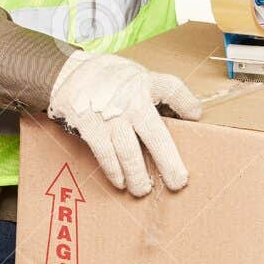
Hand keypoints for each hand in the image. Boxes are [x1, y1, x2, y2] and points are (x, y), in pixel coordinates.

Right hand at [47, 52, 201, 195]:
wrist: (67, 73)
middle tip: (178, 183)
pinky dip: (114, 171)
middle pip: (156, 135)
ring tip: (144, 190)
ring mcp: (110, 115)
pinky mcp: (90, 126)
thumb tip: (189, 113)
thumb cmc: (108, 78)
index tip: (196, 116)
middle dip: (168, 163)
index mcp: (144, 82)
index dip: (186, 102)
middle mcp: (130, 100)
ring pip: (129, 152)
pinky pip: (105, 154)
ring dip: (138, 175)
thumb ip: (156, 92)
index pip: (171, 88)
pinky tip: (121, 182)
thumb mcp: (135, 75)